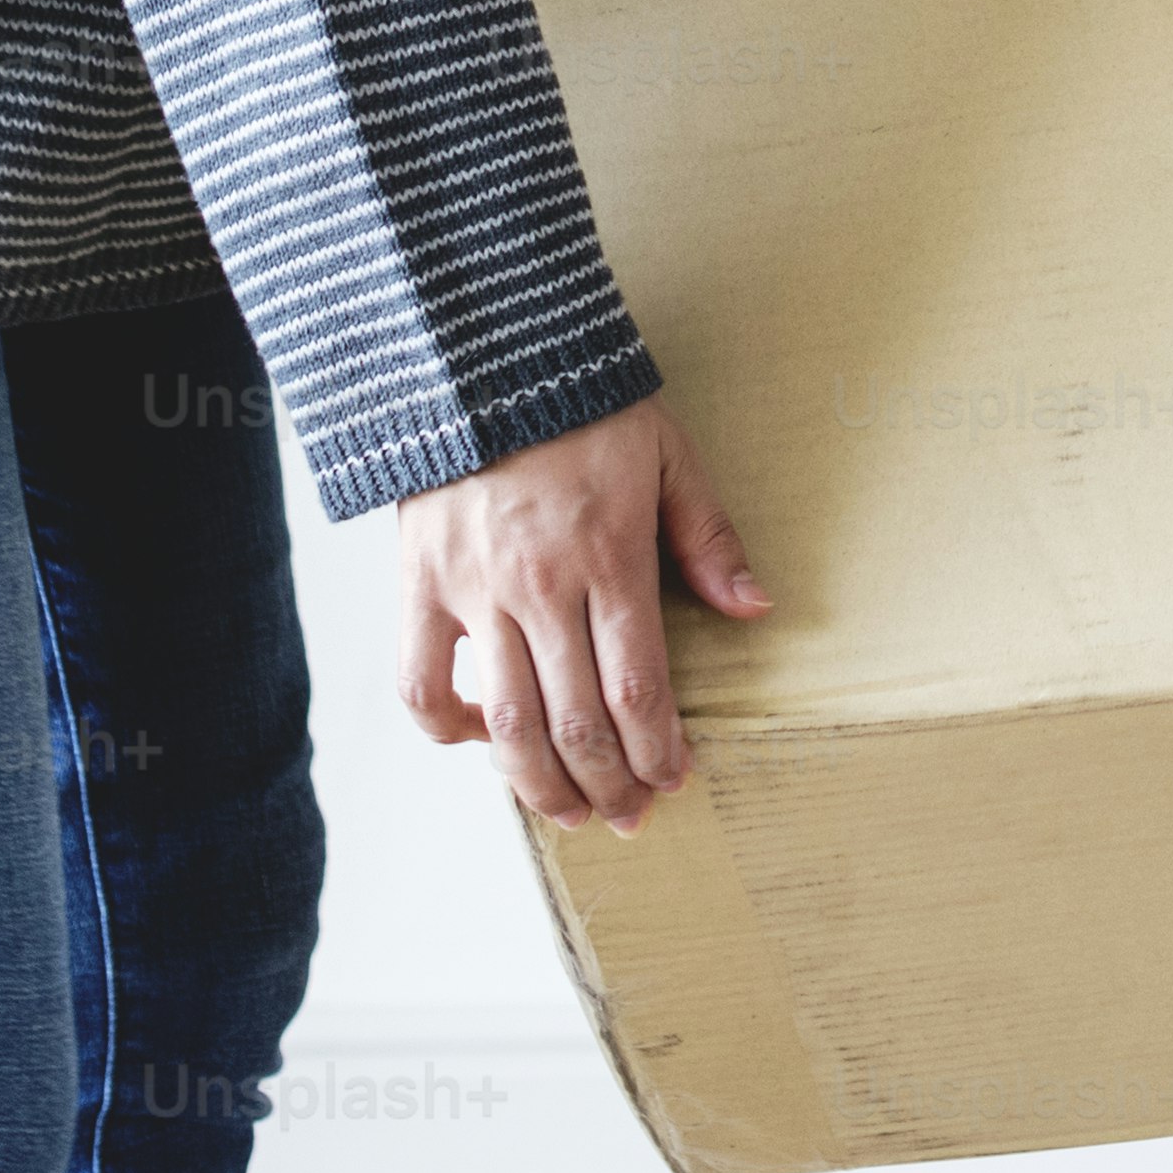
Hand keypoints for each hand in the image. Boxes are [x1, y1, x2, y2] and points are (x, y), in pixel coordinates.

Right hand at [395, 393, 770, 833]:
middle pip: (577, 723)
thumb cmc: (583, 404)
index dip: (658, 751)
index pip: (638, 689)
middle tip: (629, 816)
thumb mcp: (667, 452)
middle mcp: (541, 587)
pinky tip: (483, 742)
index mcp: (610, 557)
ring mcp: (474, 592)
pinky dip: (449, 730)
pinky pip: (421, 684)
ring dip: (540, 784)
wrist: (479, 357)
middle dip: (609, 784)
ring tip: (569, 813)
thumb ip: (708, 535)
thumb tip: (754, 608)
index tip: (675, 779)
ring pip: (507, 723)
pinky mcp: (419, 586)